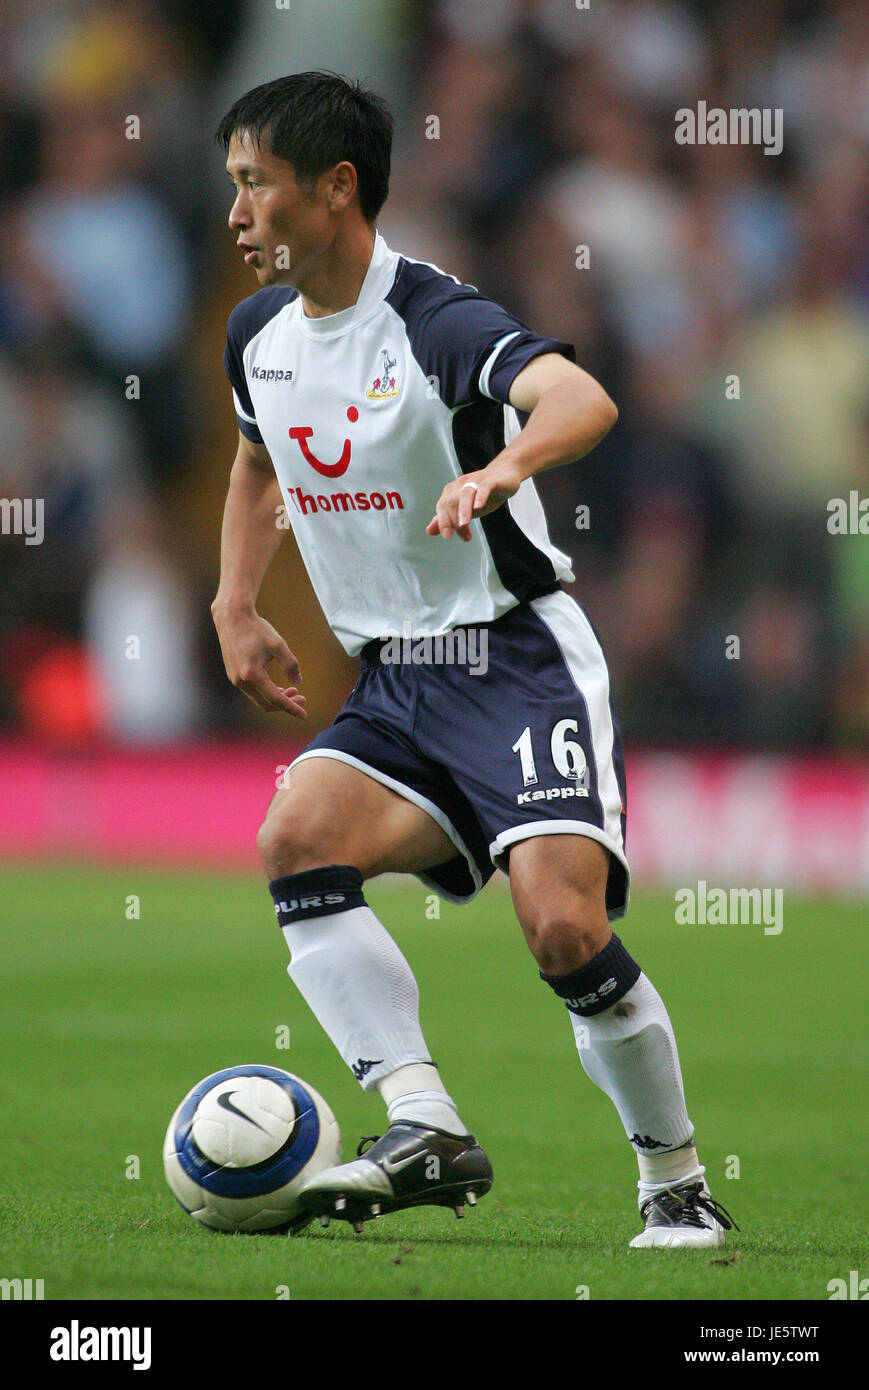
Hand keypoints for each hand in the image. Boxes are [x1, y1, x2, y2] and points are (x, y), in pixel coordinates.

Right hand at [212, 602, 305, 716]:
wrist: (232, 617)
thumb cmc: (256, 629)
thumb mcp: (278, 645)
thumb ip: (290, 664)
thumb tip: (297, 682)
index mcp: (252, 674)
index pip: (276, 699)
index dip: (291, 708)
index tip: (304, 715)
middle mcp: (240, 680)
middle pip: (266, 703)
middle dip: (285, 704)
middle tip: (301, 697)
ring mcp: (234, 679)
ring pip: (258, 698)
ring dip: (275, 698)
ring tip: (292, 691)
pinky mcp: (232, 675)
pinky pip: (251, 691)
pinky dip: (265, 692)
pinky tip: (276, 686)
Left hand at [426, 457, 523, 540]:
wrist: (504, 476)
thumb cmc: (481, 494)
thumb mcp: (463, 509)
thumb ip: (446, 519)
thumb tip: (429, 531)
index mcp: (451, 491)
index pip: (442, 508)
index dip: (444, 522)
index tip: (449, 536)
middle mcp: (460, 484)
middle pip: (452, 502)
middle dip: (455, 520)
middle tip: (464, 536)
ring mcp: (476, 481)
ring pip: (465, 495)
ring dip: (463, 510)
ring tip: (464, 525)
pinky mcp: (490, 481)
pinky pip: (483, 488)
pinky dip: (480, 497)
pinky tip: (479, 507)